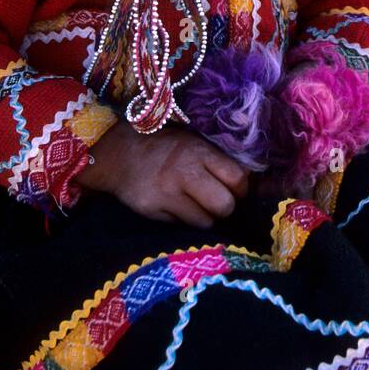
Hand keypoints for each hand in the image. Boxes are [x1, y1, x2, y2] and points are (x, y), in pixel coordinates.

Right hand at [79, 122, 249, 226]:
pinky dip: (183, 222)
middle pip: (224, 205)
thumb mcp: (193, 142)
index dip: (242, 189)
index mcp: (198, 152)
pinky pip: (181, 227)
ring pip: (205, 222)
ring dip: (205, 218)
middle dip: (226, 207)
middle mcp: (183, 172)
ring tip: (197, 207)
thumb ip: (217, 160)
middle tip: (218, 203)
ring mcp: (166, 194)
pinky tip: (176, 208)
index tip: (236, 190)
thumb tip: (250, 182)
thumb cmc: (164, 147)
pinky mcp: (152, 211)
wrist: (119, 153)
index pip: (237, 178)